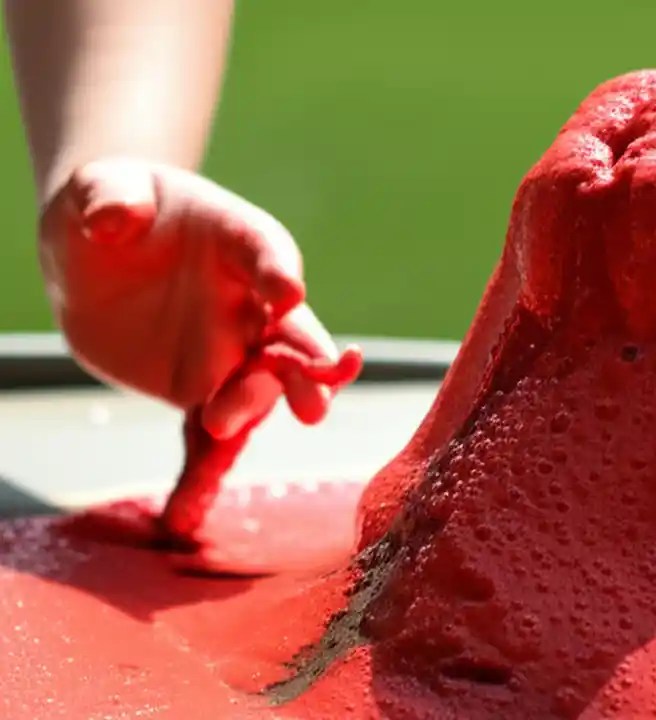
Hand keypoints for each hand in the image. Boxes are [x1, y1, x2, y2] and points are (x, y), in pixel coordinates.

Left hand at [39, 158, 362, 539]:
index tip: (288, 292)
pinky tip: (184, 515)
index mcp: (240, 241)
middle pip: (286, 336)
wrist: (102, 250)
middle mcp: (250, 303)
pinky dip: (202, 475)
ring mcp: (230, 350)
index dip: (280, 273)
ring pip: (257, 388)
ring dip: (254, 410)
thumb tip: (114, 221)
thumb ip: (112, 198)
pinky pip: (206, 435)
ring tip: (225, 426)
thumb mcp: (106, 188)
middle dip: (303, 366)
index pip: (270, 253)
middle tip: (312, 397)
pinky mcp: (199, 389)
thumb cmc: (116, 203)